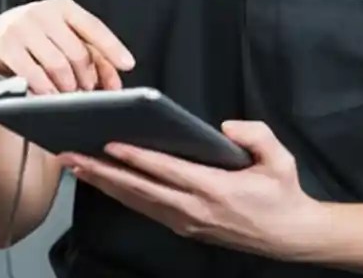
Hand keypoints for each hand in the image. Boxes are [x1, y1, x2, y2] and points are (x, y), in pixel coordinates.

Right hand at [0, 0, 134, 93]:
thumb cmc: (37, 41)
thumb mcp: (63, 39)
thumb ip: (92, 56)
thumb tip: (115, 83)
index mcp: (62, 6)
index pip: (93, 27)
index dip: (113, 47)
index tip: (128, 65)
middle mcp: (42, 12)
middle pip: (77, 52)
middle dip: (86, 78)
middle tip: (88, 92)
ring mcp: (22, 28)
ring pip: (58, 65)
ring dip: (67, 87)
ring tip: (70, 97)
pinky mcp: (6, 46)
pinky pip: (33, 74)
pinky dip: (46, 90)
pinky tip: (50, 97)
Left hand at [57, 121, 324, 259]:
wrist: (290, 236)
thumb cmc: (282, 194)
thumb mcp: (280, 160)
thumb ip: (255, 136)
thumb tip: (225, 126)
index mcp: (214, 190)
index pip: (166, 171)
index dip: (136, 158)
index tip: (110, 144)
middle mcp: (193, 209)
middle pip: (139, 188)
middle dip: (102, 171)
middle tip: (72, 155)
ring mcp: (186, 221)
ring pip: (136, 200)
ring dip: (104, 183)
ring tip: (75, 165)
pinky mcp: (183, 226)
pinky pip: (144, 208)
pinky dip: (120, 194)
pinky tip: (102, 181)